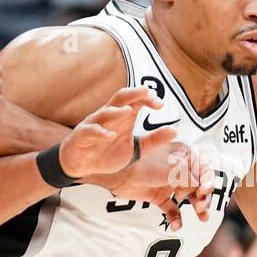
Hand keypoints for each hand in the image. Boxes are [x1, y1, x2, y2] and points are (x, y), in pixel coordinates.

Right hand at [58, 87, 174, 177]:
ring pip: (105, 112)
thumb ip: (153, 140)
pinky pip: (91, 131)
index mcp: (122, 117)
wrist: (81, 164)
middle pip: (121, 98)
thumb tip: (175, 131)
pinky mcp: (82, 135)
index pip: (137, 101)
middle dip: (133, 93)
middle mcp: (108, 116)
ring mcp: (94, 124)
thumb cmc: (106, 152)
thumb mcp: (135, 148)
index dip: (148, 100)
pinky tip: (110, 135)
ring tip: (129, 111)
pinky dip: (100, 132)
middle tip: (147, 92)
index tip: (161, 105)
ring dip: (117, 111)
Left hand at [95, 140, 216, 231]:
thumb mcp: (174, 169)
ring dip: (197, 208)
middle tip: (200, 206)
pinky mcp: (159, 196)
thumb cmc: (147, 164)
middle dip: (204, 197)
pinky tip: (176, 226)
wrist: (119, 172)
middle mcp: (179, 169)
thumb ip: (191, 180)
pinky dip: (175, 218)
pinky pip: (172, 209)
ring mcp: (169, 183)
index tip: (204, 192)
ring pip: (188, 198)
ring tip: (202, 218)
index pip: (204, 169)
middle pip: (199, 185)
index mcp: (184, 156)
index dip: (208, 181)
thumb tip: (199, 191)